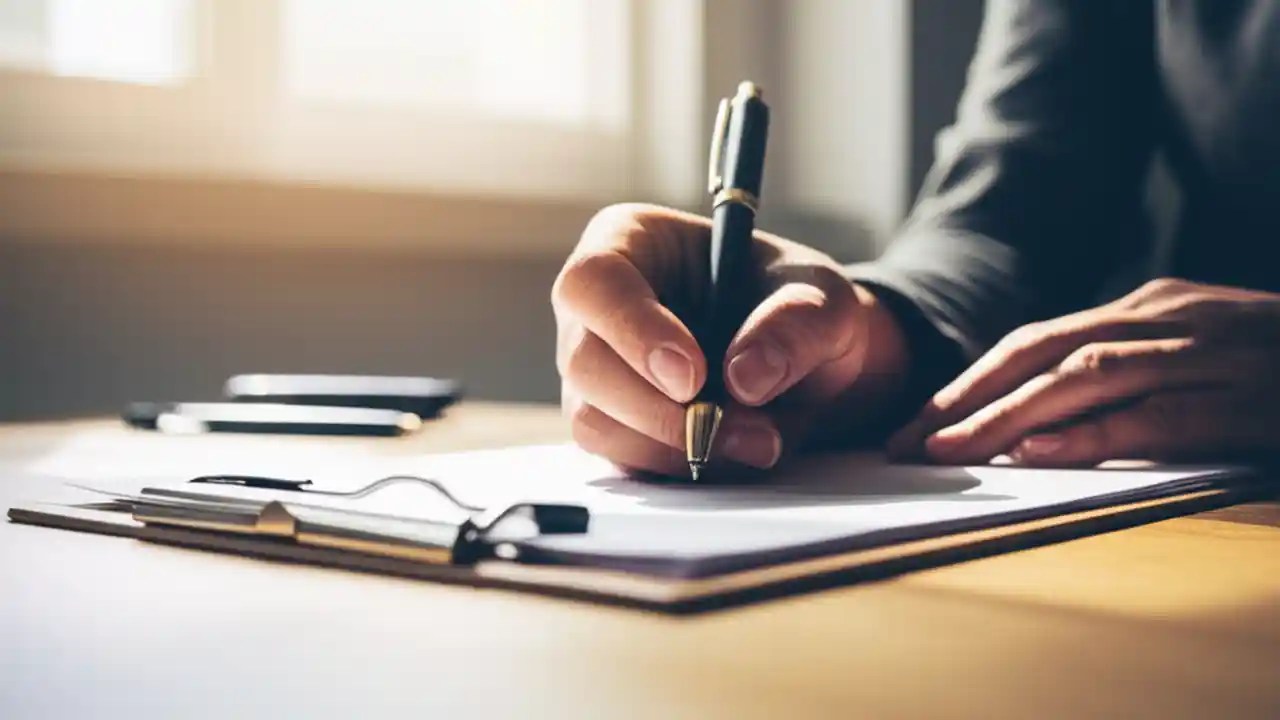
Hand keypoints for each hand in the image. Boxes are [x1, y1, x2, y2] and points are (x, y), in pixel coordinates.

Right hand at [552, 203, 908, 476]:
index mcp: (630, 240)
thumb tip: (745, 377)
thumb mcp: (821, 296)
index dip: (633, 330)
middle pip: (584, 361)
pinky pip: (621, 458)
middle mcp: (596, 307)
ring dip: (673, 444)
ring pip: (594, 420)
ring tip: (754, 438)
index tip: (691, 375)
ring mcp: (596, 370)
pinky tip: (730, 451)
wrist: (807, 362)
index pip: (595, 280)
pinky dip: (677, 466)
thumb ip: (795, 324)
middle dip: (659, 407)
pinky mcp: (611, 424)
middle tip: (729, 422)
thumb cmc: (797, 304)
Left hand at [888, 278, 1279, 465]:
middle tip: (906, 443)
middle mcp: (1163, 320)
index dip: (967, 381)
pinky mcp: (1237, 400)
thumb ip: (1124, 367)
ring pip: (1080, 380)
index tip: (915, 422)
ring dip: (1005, 417)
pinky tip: (1038, 455)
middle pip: (1039, 354)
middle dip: (965, 399)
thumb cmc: (1271, 361)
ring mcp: (1201, 355)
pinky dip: (1089, 437)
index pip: (1033, 340)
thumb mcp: (1191, 347)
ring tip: (948, 451)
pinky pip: (1151, 418)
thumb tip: (1041, 412)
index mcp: (1145, 308)